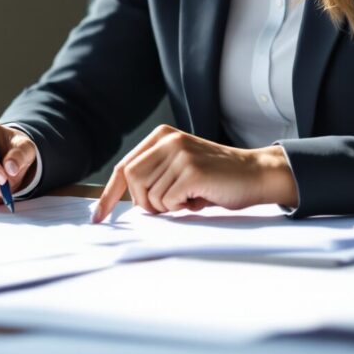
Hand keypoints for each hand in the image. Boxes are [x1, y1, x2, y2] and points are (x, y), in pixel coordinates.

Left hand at [90, 124, 298, 221]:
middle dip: (145, 202)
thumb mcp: (180, 168)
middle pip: (132, 180)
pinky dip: (180, 208)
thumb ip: (155, 175)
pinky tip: (199, 199)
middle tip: (169, 206)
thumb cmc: (217, 178)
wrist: (256, 174)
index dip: (109, 194)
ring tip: (190, 198)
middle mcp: (168, 140)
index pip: (125, 167)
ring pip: (150, 195)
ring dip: (167, 207)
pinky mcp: (192, 171)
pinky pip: (168, 202)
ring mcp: (180, 154)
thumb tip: (126, 199)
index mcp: (161, 136)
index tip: (97, 217)